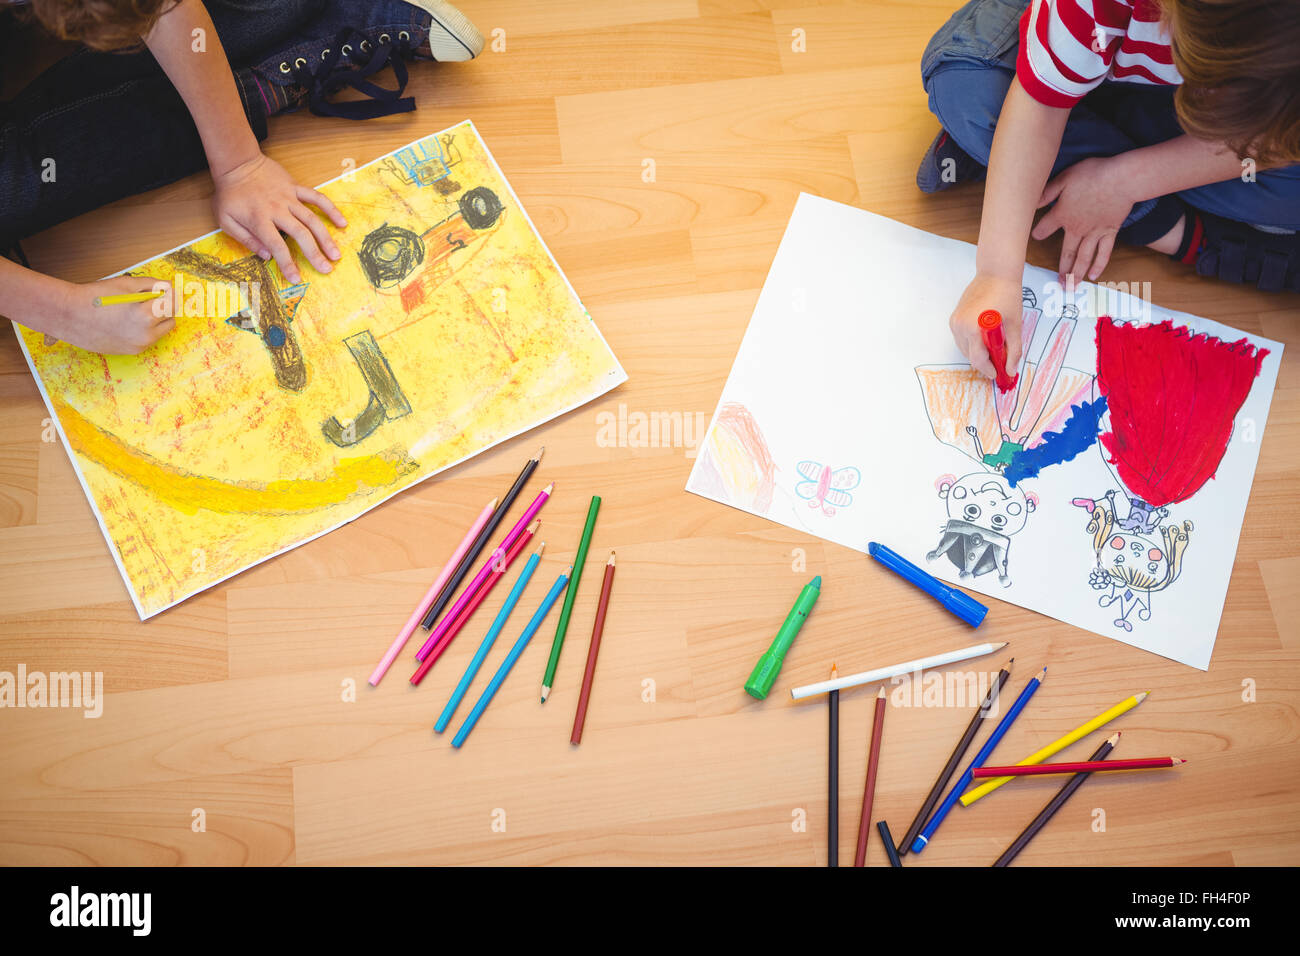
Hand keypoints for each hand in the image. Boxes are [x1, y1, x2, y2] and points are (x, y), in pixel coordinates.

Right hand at [47, 276, 174, 354]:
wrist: (68, 315)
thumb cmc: (95, 296)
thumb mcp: (126, 284)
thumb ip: (152, 285)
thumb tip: (168, 287)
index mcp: (146, 316)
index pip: (173, 304)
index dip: (170, 293)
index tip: (166, 289)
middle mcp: (145, 335)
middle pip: (170, 318)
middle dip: (164, 307)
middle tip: (150, 298)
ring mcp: (139, 346)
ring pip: (161, 331)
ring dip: (156, 320)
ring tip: (136, 309)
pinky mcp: (131, 352)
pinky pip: (148, 339)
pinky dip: (144, 329)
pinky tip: (128, 321)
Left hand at [211, 152, 346, 283]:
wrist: (237, 162)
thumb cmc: (230, 193)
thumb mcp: (226, 220)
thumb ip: (246, 239)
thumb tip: (266, 256)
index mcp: (259, 219)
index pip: (276, 245)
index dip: (287, 263)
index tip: (296, 279)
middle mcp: (277, 209)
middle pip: (301, 234)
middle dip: (315, 254)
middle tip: (326, 270)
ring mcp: (289, 197)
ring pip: (312, 219)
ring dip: (326, 238)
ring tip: (336, 255)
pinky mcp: (296, 187)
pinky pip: (317, 197)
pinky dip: (331, 209)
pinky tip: (342, 223)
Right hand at [948, 273, 1024, 379]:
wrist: (995, 274)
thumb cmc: (1006, 295)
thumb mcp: (1014, 325)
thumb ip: (1013, 350)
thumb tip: (1010, 370)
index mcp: (974, 328)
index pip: (978, 359)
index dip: (989, 369)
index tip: (998, 373)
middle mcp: (960, 326)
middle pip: (970, 356)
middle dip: (984, 362)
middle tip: (999, 361)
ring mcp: (955, 323)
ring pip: (965, 349)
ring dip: (978, 352)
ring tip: (994, 347)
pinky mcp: (954, 319)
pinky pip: (962, 339)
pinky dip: (972, 343)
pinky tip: (985, 337)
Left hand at [1031, 156, 1133, 285]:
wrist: (1123, 179)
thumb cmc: (1093, 174)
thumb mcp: (1064, 178)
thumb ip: (1047, 192)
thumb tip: (1031, 202)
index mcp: (1062, 214)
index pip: (1043, 230)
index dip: (1038, 233)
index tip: (1036, 237)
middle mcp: (1076, 228)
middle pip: (1066, 253)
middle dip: (1061, 270)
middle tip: (1057, 284)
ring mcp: (1094, 233)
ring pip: (1083, 258)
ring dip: (1076, 274)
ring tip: (1071, 287)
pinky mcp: (1110, 232)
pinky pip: (1103, 252)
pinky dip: (1098, 265)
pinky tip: (1094, 276)